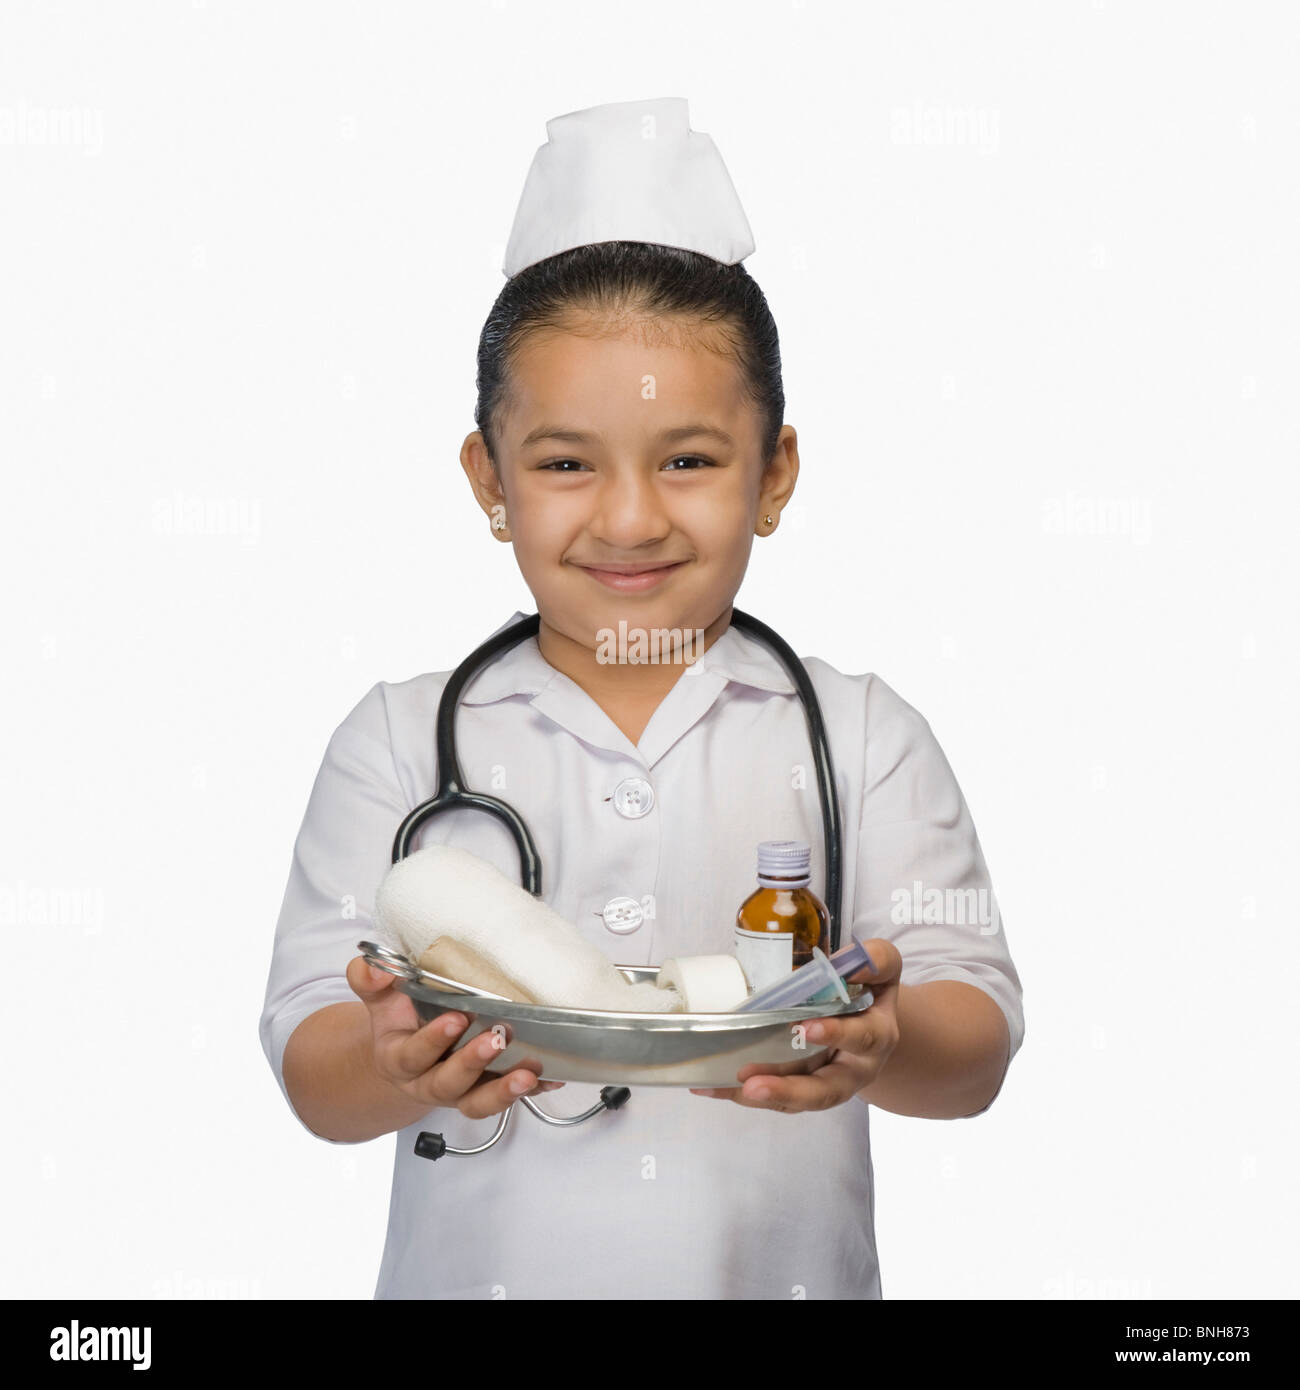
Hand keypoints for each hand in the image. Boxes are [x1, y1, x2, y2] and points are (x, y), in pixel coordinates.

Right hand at [346, 956, 564, 1118]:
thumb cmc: (399, 1018)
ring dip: (503, 1091)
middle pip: (447, 1084)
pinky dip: (532, 1091)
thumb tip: (377, 966)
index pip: (412, 1056)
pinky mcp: (486, 1092)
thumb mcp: (380, 996)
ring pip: (477, 1103)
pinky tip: (550, 1079)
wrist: (407, 1048)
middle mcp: (428, 1082)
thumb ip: (370, 978)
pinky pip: (507, 1098)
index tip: (455, 1019)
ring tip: (527, 1074)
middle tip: (496, 1038)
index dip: (432, 1042)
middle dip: (472, 1063)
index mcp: (399, 1059)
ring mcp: (459, 1092)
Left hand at [689, 939, 901, 1111]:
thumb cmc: (871, 988)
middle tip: (754, 1085)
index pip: (861, 1038)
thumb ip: (875, 960)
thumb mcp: (882, 967)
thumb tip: (848, 964)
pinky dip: (740, 1092)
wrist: (871, 1020)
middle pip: (826, 1091)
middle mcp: (852, 1069)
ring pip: (796, 1100)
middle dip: (789, 1090)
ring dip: (762, 1096)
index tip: (807, 1028)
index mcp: (876, 1036)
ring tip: (730, 1088)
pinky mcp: (798, 1085)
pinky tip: (710, 1085)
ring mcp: (824, 1082)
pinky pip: (773, 1095)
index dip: (836, 1034)